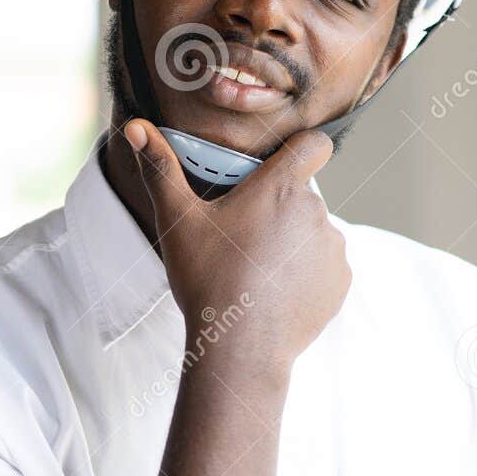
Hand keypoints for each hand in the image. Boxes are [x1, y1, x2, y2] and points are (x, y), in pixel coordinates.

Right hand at [124, 118, 350, 368]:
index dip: (300, 149)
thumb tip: (136, 126)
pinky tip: (274, 291)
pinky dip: (305, 273)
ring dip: (291, 241)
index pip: (315, 145)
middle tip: (242, 237)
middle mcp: (316, 212)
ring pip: (312, 231)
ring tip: (256, 269)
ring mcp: (333, 249)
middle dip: (278, 208)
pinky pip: (325, 265)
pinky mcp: (340, 282)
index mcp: (281, 188)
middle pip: (302, 195)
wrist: (240, 349)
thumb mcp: (178, 221)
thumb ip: (161, 169)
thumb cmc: (208, 279)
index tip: (278, 166)